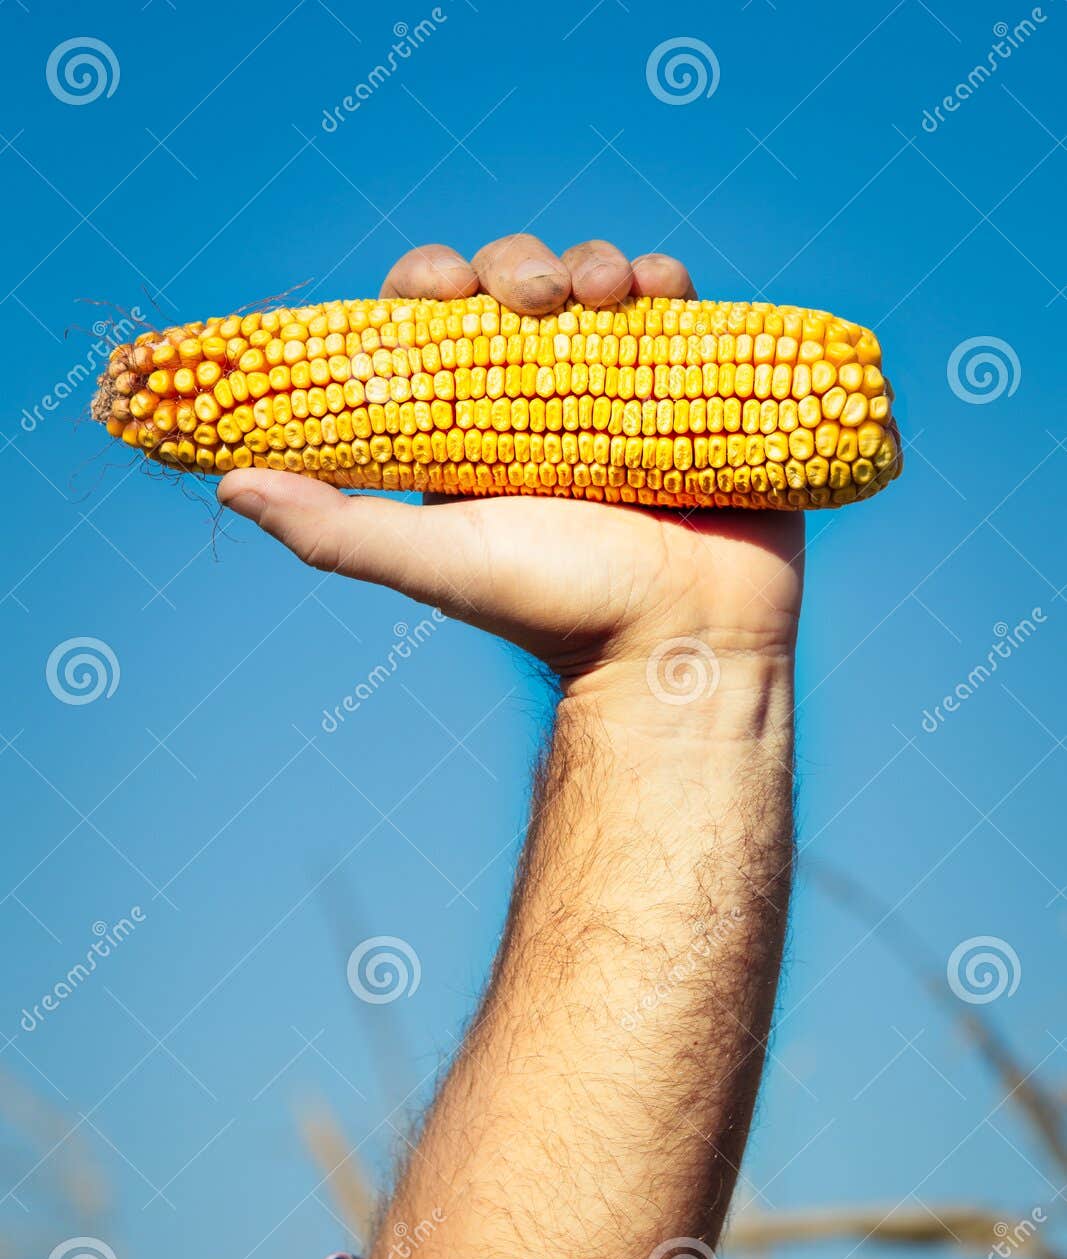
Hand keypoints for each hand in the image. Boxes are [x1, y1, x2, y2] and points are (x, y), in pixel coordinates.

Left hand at [218, 236, 803, 706]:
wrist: (679, 643)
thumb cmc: (557, 611)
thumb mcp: (437, 564)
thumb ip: (337, 528)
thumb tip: (228, 485)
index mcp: (470, 427)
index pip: (433, 322)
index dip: (429, 283)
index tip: (438, 286)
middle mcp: (539, 399)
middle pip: (513, 285)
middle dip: (518, 264)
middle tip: (536, 299)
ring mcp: (616, 389)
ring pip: (590, 281)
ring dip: (592, 262)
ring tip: (609, 296)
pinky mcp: (686, 386)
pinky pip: (671, 305)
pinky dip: (663, 281)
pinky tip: (657, 293)